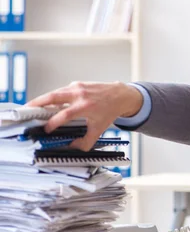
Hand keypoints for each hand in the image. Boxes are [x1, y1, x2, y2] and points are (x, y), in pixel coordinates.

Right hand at [26, 81, 142, 150]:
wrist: (120, 95)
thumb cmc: (109, 111)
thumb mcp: (99, 129)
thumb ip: (86, 141)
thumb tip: (72, 147)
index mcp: (86, 107)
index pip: (64, 115)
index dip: (53, 123)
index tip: (46, 129)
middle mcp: (80, 95)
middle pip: (54, 97)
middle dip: (38, 103)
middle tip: (26, 109)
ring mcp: (78, 87)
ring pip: (55, 92)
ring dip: (42, 99)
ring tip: (31, 107)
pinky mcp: (77, 84)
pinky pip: (61, 91)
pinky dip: (52, 97)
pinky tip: (47, 103)